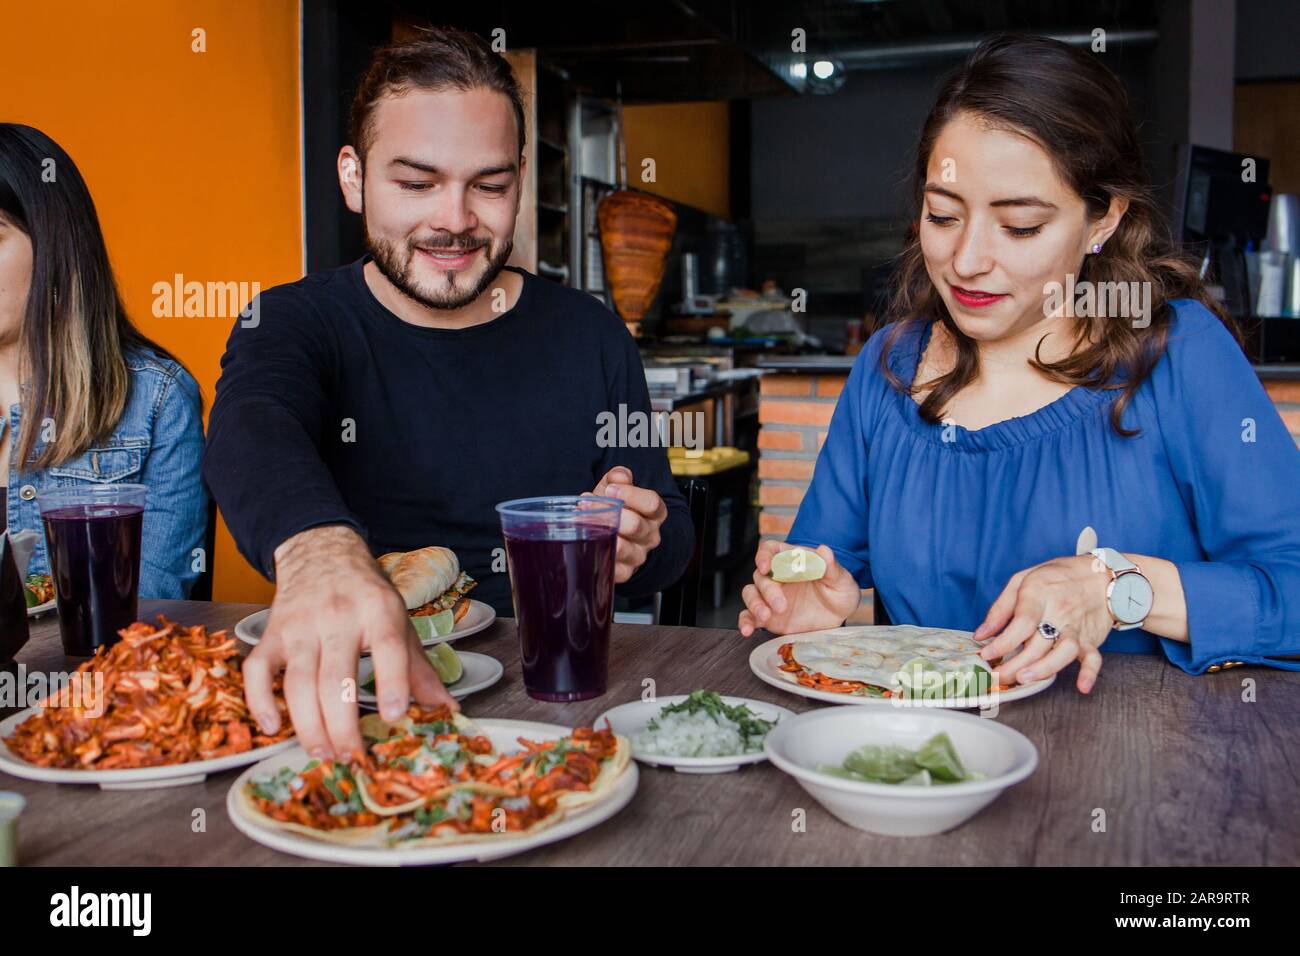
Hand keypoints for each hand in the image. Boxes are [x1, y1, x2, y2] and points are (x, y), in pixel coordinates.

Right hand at [242, 525, 457, 760]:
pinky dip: (261, 701)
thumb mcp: (399, 622)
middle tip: (352, 757)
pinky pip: (256, 671)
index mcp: (378, 610)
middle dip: (342, 726)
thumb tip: (446, 710)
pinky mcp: (271, 634)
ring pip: (298, 682)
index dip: (392, 682)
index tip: (395, 716)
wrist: (321, 552)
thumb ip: (419, 669)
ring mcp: (299, 626)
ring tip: (324, 754)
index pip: (386, 645)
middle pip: (335, 679)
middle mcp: (337, 616)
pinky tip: (274, 728)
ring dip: (309, 725)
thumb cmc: (366, 595)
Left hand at [590, 466, 666, 583]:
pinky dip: (599, 555)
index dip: (632, 495)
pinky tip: (587, 543)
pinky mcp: (625, 572)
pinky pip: (615, 569)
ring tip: (582, 521)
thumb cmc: (617, 509)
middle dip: (608, 513)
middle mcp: (650, 536)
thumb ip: (619, 478)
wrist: (616, 535)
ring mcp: (638, 555)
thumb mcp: (617, 489)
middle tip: (586, 504)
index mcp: (654, 514)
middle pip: (635, 525)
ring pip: (623, 548)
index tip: (610, 489)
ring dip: (600, 534)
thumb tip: (619, 476)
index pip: (652, 503)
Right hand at [737, 541, 859, 636]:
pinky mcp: (768, 617)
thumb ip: (831, 567)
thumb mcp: (841, 580)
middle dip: (768, 591)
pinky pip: (749, 616)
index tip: (766, 566)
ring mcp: (770, 597)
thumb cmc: (839, 592)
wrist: (839, 619)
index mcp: (792, 562)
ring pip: (751, 594)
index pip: (770, 550)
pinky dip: (745, 622)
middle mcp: (777, 577)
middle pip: (761, 576)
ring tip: (766, 617)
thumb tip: (824, 550)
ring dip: (755, 604)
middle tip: (782, 606)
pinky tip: (747, 631)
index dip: (764, 555)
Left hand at [974, 555, 1113, 693]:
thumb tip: (981, 634)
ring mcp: (1076, 627)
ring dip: (1044, 669)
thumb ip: (1000, 608)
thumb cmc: (1057, 576)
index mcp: (1038, 595)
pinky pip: (1094, 657)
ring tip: (1024, 679)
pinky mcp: (1092, 638)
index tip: (986, 655)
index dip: (1002, 642)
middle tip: (998, 676)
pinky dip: (1090, 673)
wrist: (1099, 574)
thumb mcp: (1022, 580)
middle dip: (1014, 664)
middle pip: (1037, 643)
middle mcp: (1059, 612)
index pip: (1021, 623)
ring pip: (1064, 652)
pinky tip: (1082, 687)